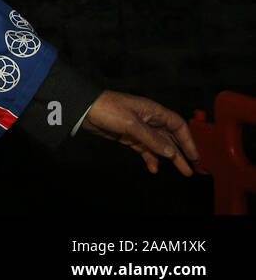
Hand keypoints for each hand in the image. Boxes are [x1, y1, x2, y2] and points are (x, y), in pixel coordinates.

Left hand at [80, 90, 202, 175]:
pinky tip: (154, 168)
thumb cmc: (106, 107)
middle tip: (192, 168)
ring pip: (159, 145)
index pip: (178, 125)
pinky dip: (151, 158)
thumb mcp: (131, 124)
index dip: (188, 141)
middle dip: (182, 152)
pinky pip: (145, 149)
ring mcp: (139, 128)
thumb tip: (170, 152)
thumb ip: (152, 139)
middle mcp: (148, 119)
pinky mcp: (129, 136)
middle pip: (171, 137)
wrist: (83, 109)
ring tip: (180, 172)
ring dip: (169, 158)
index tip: (195, 156)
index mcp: (153, 111)